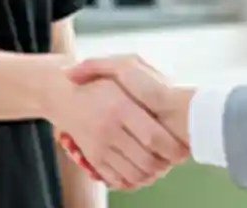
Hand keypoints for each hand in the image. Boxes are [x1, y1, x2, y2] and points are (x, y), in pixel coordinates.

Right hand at [48, 74, 183, 189]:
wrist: (64, 96)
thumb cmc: (105, 80)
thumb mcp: (124, 64)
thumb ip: (137, 72)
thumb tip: (154, 90)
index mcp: (121, 107)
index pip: (153, 137)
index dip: (171, 148)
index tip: (182, 149)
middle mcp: (109, 128)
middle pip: (146, 160)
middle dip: (165, 164)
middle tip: (174, 160)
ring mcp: (100, 145)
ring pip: (134, 172)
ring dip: (152, 174)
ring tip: (161, 166)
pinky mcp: (93, 157)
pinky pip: (117, 178)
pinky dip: (132, 181)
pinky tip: (142, 172)